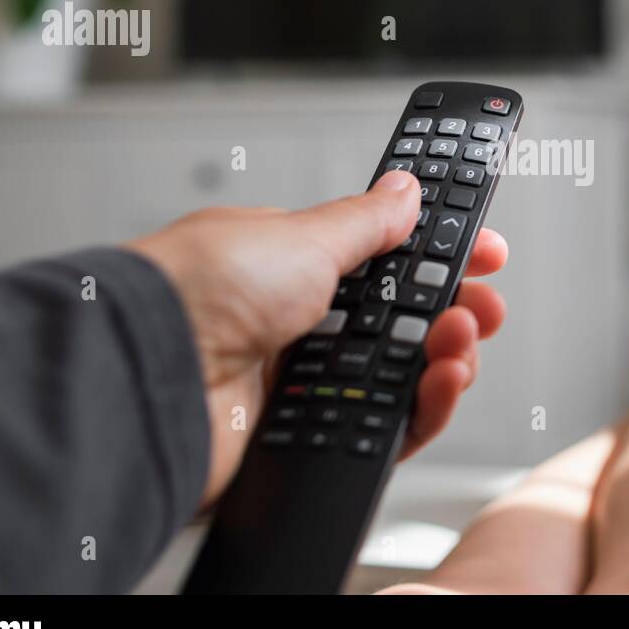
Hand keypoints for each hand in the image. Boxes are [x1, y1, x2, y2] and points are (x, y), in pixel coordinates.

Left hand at [126, 169, 506, 506]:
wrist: (144, 375)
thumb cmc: (194, 291)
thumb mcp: (301, 237)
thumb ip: (365, 222)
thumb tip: (405, 190)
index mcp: (288, 266)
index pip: (382, 260)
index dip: (436, 255)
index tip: (482, 251)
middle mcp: (295, 323)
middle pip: (400, 322)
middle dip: (451, 310)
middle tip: (483, 305)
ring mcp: (300, 382)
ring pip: (399, 377)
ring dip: (443, 356)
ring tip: (460, 341)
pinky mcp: (306, 438)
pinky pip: (385, 429)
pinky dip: (423, 408)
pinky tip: (439, 383)